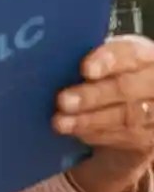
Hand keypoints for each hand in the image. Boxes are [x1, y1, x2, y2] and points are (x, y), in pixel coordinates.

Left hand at [54, 35, 153, 191]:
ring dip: (89, 121)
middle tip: (62, 101)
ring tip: (60, 122)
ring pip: (126, 117)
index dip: (107, 61)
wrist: (135, 103)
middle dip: (92, 96)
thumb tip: (47, 58)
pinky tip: (75, 132)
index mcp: (143, 54)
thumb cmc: (109, 73)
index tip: (85, 69)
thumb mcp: (103, 59)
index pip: (129, 53)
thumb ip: (86, 58)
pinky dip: (97, 134)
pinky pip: (125, 137)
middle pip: (127, 88)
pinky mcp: (151, 136)